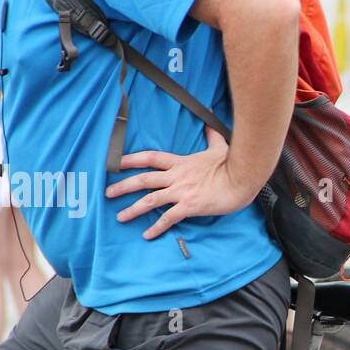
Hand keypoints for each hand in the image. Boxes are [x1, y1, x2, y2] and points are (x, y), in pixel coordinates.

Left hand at [107, 128, 257, 239]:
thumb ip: (210, 134)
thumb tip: (208, 114)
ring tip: (120, 217)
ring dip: (133, 209)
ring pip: (150, 200)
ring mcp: (181, 192)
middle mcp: (176, 177)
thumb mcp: (219, 145)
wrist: (242, 178)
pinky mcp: (189, 206)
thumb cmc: (232, 164)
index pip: (150, 158)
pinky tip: (146, 235)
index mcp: (181, 163)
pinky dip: (156, 227)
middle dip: (123, 186)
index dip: (131, 159)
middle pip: (143, 180)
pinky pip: (169, 218)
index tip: (115, 162)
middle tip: (107, 193)